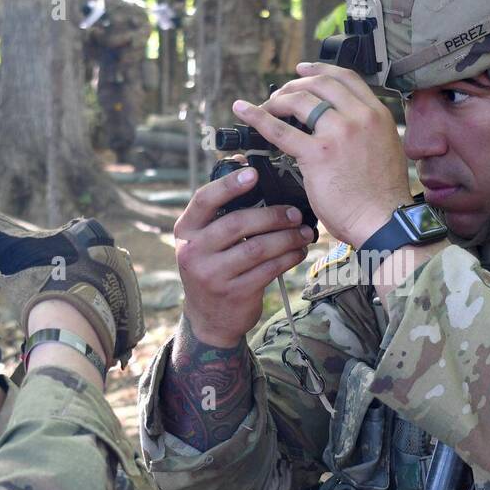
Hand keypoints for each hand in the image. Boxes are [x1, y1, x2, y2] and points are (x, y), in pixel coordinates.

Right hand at [172, 163, 315, 347]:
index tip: (253, 174)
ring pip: (258, 247)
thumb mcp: (204, 242)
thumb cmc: (212, 268)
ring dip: (287, 237)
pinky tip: (298, 251)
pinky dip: (289, 257)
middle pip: (238, 223)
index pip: (204, 201)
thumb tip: (249, 171)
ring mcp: (213, 275)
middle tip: (295, 212)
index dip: (229, 185)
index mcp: (185, 232)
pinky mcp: (235, 293)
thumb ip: (220, 214)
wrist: (209, 319)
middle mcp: (194, 252)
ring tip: (304, 232)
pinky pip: (269, 269)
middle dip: (273, 215)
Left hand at [232, 62, 413, 245]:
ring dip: (278, 100)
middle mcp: (360, 118)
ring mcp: (339, 133)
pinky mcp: (317, 154)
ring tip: (266, 107)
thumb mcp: (386, 149)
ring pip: (300, 100)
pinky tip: (244, 111)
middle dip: (295, 85)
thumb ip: (367, 132)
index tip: (303, 70)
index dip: (321, 69)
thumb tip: (343, 127)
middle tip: (280, 95)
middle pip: (320, 84)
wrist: (384, 221)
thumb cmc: (383, 196)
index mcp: (377, 115)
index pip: (346, 78)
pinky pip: (280, 130)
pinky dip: (257, 117)